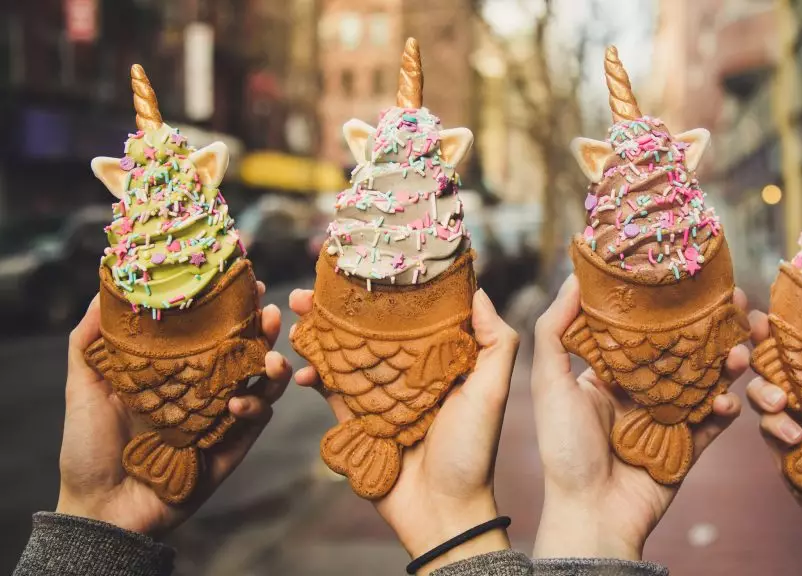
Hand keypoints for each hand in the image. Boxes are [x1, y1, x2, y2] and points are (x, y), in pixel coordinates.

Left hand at [55, 282, 291, 538]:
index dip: (230, 310)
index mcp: (175, 373)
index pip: (211, 333)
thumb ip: (88, 343)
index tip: (241, 283)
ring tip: (272, 358)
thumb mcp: (84, 388)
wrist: (101, 507)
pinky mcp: (233, 447)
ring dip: (274, 368)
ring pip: (263, 385)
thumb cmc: (88, 448)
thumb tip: (100, 294)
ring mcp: (221, 419)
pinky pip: (257, 421)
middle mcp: (203, 392)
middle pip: (246, 353)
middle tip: (271, 311)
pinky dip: (254, 408)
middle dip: (264, 331)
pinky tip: (237, 402)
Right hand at [289, 288, 519, 574]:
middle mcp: (409, 371)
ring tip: (295, 314)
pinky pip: (330, 391)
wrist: (443, 511)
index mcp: (440, 358)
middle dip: (338, 305)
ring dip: (316, 333)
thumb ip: (495, 342)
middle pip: (369, 328)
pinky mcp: (358, 420)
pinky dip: (311, 375)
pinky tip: (298, 366)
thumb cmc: (472, 451)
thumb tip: (477, 290)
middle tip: (310, 287)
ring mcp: (380, 395)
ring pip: (344, 353)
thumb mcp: (492, 392)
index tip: (362, 263)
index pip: (413, 313)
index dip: (388, 288)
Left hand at [531, 275, 749, 560]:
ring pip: (707, 380)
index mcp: (609, 372)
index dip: (667, 303)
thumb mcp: (550, 382)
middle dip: (712, 327)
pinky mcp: (687, 446)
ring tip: (741, 351)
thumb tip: (574, 276)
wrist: (591, 514)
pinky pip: (714, 421)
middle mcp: (640, 390)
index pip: (643, 328)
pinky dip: (727, 408)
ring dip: (729, 363)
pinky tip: (730, 399)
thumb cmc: (565, 448)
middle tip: (738, 303)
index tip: (691, 276)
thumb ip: (556, 329)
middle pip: (684, 349)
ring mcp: (667, 417)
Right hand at [747, 312, 801, 575]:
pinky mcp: (793, 469)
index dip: (799, 331)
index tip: (785, 306)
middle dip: (764, 349)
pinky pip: (771, 442)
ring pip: (767, 402)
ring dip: (765, 391)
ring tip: (780, 398)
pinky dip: (776, 432)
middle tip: (758, 331)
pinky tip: (796, 436)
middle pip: (782, 371)